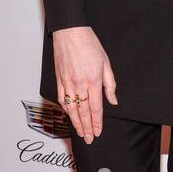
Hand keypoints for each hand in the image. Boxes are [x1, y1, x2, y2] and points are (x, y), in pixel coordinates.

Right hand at [52, 26, 116, 141]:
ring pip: (71, 108)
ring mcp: (67, 83)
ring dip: (75, 123)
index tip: (98, 132)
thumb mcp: (106, 63)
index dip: (97, 122)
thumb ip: (110, 84)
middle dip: (87, 128)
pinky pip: (62, 99)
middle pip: (83, 112)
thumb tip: (113, 101)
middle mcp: (79, 84)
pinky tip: (69, 116)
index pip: (95, 108)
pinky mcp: (59, 79)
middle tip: (89, 139)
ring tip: (80, 133)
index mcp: (93, 81)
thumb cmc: (90, 44)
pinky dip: (65, 110)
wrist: (71, 32)